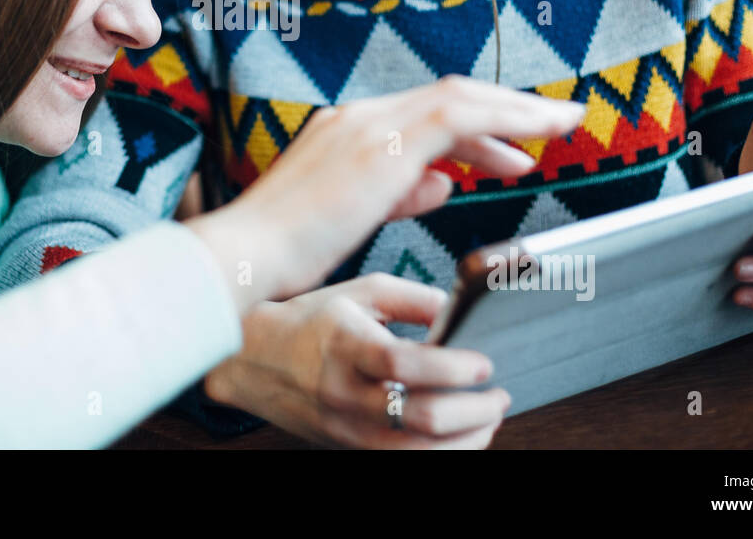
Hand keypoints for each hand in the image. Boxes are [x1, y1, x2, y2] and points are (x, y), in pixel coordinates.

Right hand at [187, 75, 585, 311]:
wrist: (243, 257)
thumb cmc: (283, 252)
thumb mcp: (350, 217)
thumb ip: (399, 193)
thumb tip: (443, 181)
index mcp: (345, 130)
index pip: (425, 114)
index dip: (477, 126)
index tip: (512, 149)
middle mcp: (358, 116)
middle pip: (449, 97)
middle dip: (506, 110)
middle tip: (552, 124)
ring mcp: (369, 125)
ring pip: (461, 98)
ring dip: (515, 111)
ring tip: (559, 126)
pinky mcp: (382, 144)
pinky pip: (459, 115)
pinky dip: (505, 120)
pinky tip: (538, 136)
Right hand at [204, 273, 507, 447]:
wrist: (253, 359)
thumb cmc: (313, 319)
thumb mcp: (361, 291)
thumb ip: (414, 298)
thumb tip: (463, 315)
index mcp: (345, 345)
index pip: (403, 364)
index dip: (452, 368)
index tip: (485, 363)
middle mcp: (343, 392)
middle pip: (418, 418)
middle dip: (473, 412)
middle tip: (499, 395)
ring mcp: (344, 427)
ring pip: (416, 452)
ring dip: (465, 440)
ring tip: (488, 418)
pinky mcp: (347, 447)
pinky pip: (401, 461)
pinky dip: (439, 453)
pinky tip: (460, 438)